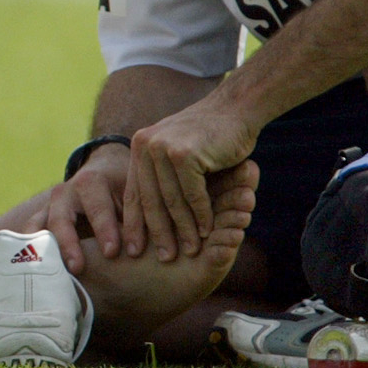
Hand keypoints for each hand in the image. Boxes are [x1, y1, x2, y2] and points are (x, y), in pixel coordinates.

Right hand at [32, 142, 130, 273]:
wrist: (105, 172)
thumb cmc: (127, 191)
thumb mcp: (135, 196)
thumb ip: (141, 218)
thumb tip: (163, 247)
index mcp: (92, 182)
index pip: (97, 207)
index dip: (106, 230)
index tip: (115, 252)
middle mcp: (65, 193)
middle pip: (60, 218)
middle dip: (69, 243)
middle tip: (77, 267)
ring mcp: (49, 207)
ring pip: (37, 227)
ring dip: (41, 250)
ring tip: (45, 273)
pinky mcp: (41, 220)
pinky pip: (29, 235)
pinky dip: (26, 251)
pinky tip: (28, 273)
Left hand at [125, 100, 256, 261]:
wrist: (235, 109)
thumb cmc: (210, 136)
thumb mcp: (177, 151)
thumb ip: (162, 174)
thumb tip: (147, 214)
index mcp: (140, 146)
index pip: (134, 192)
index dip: (134, 224)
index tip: (132, 250)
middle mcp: (145, 145)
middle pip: (149, 200)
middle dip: (156, 233)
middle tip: (163, 258)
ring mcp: (163, 148)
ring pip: (171, 201)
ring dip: (182, 230)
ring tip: (188, 252)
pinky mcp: (184, 155)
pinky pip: (192, 195)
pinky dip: (201, 216)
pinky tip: (207, 233)